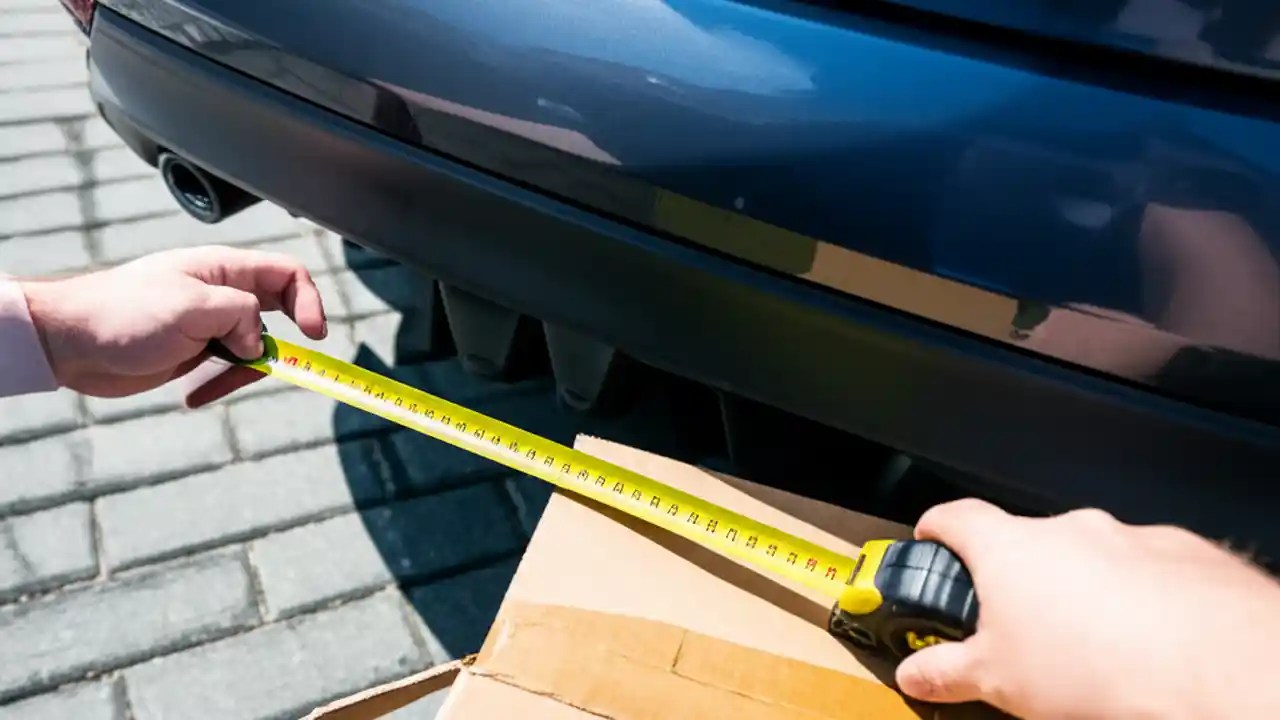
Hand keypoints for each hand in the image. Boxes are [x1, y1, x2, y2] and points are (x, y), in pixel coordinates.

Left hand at [21, 245, 326, 406]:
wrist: (70, 342)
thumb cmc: (123, 313)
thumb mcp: (192, 308)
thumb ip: (241, 315)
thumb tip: (259, 344)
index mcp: (223, 270)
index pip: (287, 274)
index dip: (309, 302)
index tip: (313, 336)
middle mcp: (221, 293)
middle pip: (279, 312)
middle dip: (283, 344)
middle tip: (282, 368)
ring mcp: (209, 323)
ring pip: (255, 347)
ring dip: (245, 371)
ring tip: (212, 383)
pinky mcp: (194, 351)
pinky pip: (227, 368)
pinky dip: (219, 384)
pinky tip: (193, 396)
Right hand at [896, 499, 1279, 718]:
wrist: (1209, 667)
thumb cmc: (1099, 664)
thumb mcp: (997, 681)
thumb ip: (946, 671)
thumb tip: (916, 675)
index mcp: (1010, 548)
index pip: (956, 518)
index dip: (938, 529)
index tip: (932, 540)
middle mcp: (1067, 530)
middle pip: (1027, 544)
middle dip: (1019, 580)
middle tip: (1018, 628)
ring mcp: (1128, 538)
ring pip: (1091, 558)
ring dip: (1083, 590)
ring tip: (1090, 646)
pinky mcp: (1184, 556)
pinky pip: (1148, 570)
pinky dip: (1139, 597)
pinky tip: (1145, 641)